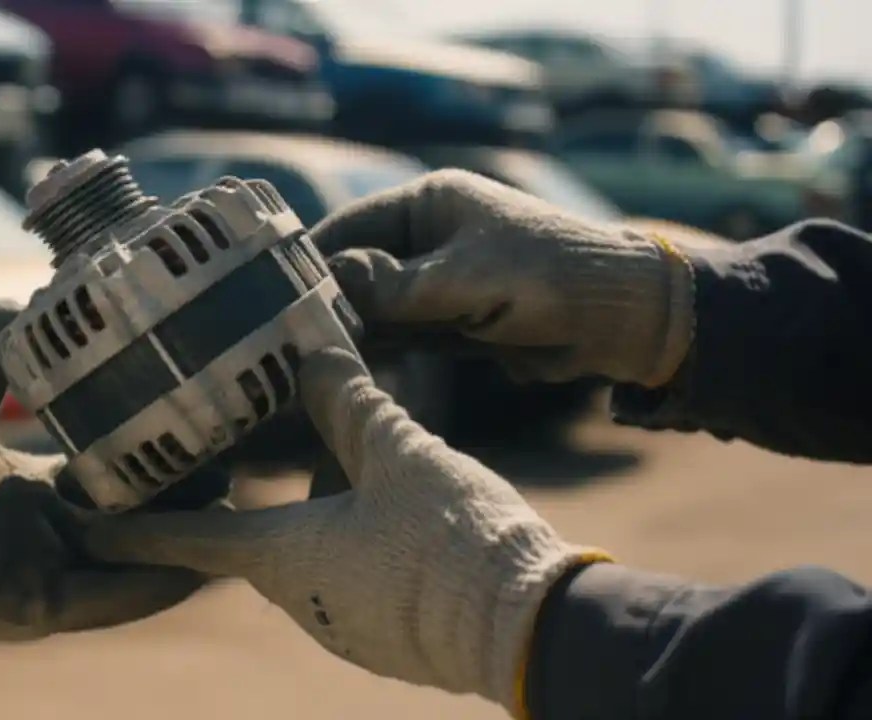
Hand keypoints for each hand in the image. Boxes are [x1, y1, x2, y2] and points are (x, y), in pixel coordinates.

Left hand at [0, 301, 205, 660]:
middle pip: (138, 515)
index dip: (156, 447)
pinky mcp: (41, 608)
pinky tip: (200, 561)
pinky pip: (113, 598)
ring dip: (183, 537)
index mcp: (40, 494)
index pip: (115, 470)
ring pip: (137, 558)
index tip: (196, 413)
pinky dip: (156, 582)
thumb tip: (31, 293)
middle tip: (231, 456)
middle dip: (184, 492)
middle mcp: (53, 537)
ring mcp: (53, 576)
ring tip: (234, 503)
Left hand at [83, 348, 609, 715]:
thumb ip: (349, 403)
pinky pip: (348, 576)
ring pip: (305, 555)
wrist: (530, 626)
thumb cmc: (452, 541)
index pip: (187, 539)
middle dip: (236, 502)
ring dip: (304, 515)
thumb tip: (313, 353)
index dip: (133, 528)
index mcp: (284, 557)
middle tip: (220, 459)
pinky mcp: (386, 634)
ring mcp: (345, 624)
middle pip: (250, 541)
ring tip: (324, 466)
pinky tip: (381, 510)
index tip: (83, 524)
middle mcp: (303, 598)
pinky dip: (347, 538)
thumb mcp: (397, 453)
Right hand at [312, 170, 694, 385]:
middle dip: (328, 302)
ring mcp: (441, 279)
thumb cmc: (553, 278)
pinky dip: (382, 349)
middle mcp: (429, 237)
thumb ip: (396, 286)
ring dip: (353, 331)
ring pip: (378, 306)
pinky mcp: (455, 319)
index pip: (351, 226)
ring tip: (309, 361)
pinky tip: (352, 370)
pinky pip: (404, 333)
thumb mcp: (467, 279)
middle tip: (284, 340)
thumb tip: (331, 280)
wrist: (626, 318)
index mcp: (432, 202)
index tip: (271, 296)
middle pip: (359, 269)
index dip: (313, 260)